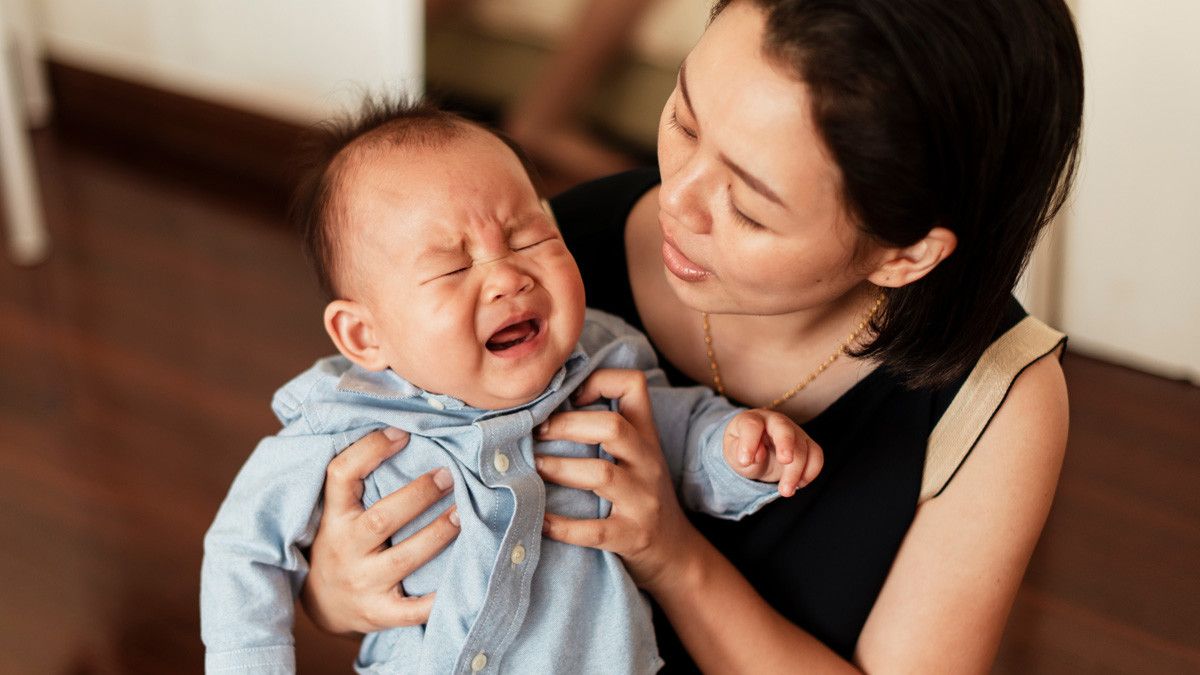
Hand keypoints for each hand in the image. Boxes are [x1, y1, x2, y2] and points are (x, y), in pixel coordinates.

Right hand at [301, 428, 459, 634]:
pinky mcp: (380, 613)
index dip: (370, 450)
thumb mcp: (337, 512)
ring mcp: (363, 583)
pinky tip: (466, 578)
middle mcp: (345, 549)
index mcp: (333, 517)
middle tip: (450, 475)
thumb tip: (402, 427)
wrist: (323, 607)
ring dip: (439, 534)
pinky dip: (438, 599)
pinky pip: (413, 609)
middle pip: (382, 519)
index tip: (403, 433)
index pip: (341, 475)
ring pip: (405, 558)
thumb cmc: (341, 545)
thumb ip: (359, 480)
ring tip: (465, 514)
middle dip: (419, 495)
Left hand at [534, 369, 700, 592]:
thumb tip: (547, 402)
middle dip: (565, 426)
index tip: (568, 397)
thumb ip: (606, 429)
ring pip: (601, 474)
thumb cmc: (640, 496)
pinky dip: (561, 526)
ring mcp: (643, 500)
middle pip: (612, 427)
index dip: (598, 380)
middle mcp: (648, 463)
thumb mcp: (635, 456)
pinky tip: (539, 521)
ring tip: (532, 469)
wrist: (675, 553)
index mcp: (646, 436)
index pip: (633, 385)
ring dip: (558, 468)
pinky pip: (594, 530)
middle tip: (535, 434)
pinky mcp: (633, 536)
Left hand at [723, 409, 823, 496]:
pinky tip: (798, 484)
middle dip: (786, 445)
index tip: (744, 461)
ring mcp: (794, 432)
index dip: (749, 442)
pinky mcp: (806, 445)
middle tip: (785, 461)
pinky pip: (816, 456)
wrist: (755, 451)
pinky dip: (810, 472)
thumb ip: (739, 452)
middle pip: (784, 429)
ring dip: (796, 471)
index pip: (752, 425)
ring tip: (785, 491)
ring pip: (802, 447)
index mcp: (752, 420)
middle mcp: (775, 422)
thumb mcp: (732, 452)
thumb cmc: (741, 449)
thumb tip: (758, 455)